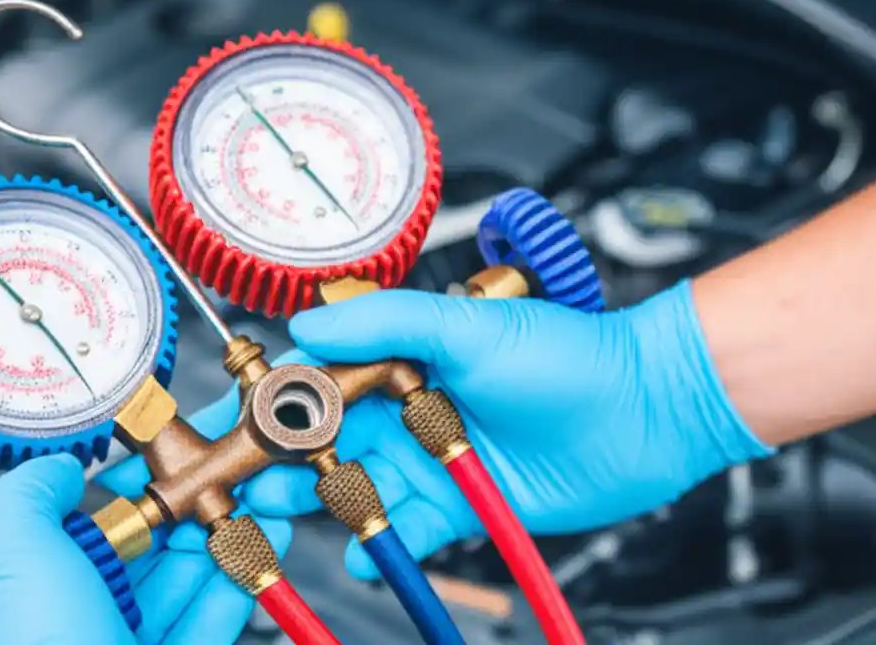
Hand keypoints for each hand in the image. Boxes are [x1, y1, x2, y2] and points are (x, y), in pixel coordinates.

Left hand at [0, 453, 291, 643]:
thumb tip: (63, 465)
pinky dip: (241, 578)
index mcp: (48, 578)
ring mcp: (133, 641)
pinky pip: (213, 617)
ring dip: (231, 532)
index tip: (185, 441)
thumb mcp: (16, 552)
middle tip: (241, 467)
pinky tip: (262, 542)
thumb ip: (33, 494)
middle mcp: (90, 609)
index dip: (150, 473)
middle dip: (203, 500)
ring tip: (266, 496)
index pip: (106, 510)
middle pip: (159, 541)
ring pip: (192, 576)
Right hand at [239, 281, 769, 579]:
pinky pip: (405, 530)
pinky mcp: (457, 504)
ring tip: (273, 516)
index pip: (318, 382)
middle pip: (324, 441)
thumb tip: (306, 325)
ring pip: (355, 486)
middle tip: (234, 479)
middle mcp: (406, 410)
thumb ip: (386, 322)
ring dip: (316, 502)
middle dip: (276, 460)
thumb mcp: (469, 327)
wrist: (645, 409)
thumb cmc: (567, 355)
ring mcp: (429, 458)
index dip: (272, 404)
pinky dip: (379, 544)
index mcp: (399, 360)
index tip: (230, 423)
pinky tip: (358, 553)